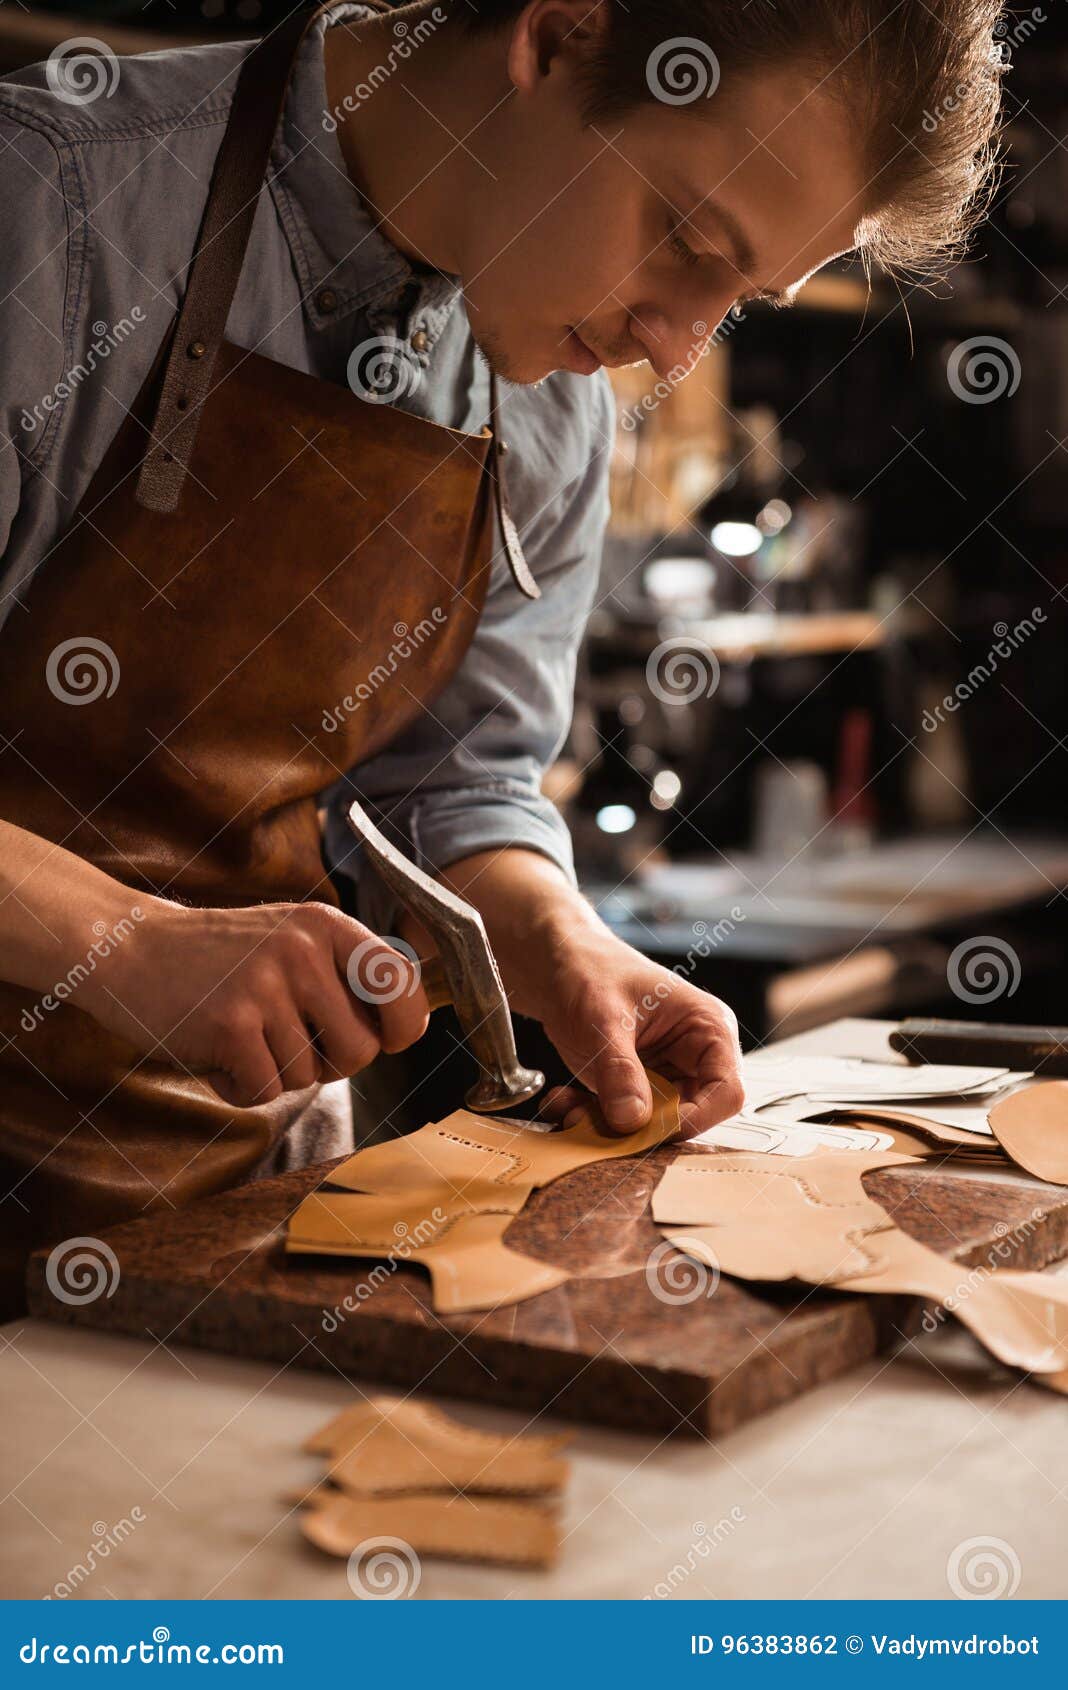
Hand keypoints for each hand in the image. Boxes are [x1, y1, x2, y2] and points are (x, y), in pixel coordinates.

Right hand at [87, 898, 428, 1107]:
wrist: (129, 948)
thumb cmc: (219, 959)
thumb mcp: (290, 941)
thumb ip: (343, 974)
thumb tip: (408, 1026)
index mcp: (326, 925)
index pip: (400, 982)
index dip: (403, 1025)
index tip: (389, 1039)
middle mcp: (303, 950)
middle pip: (361, 1049)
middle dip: (330, 1064)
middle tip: (287, 1042)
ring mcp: (266, 985)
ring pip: (310, 1077)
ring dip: (277, 1073)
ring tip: (242, 1036)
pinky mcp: (231, 1024)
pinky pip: (266, 1092)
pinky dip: (241, 1089)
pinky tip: (219, 1056)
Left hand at [531, 931, 743, 1139]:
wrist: (560, 966)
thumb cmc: (591, 971)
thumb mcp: (603, 1017)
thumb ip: (619, 1069)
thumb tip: (632, 1119)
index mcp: (708, 1028)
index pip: (726, 1091)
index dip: (694, 1118)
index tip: (649, 1128)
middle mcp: (695, 1056)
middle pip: (691, 1115)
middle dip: (642, 1127)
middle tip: (596, 1121)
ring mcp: (667, 1074)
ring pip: (655, 1125)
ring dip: (612, 1127)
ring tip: (569, 1107)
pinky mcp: (639, 1088)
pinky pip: (627, 1121)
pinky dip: (595, 1119)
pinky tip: (564, 1101)